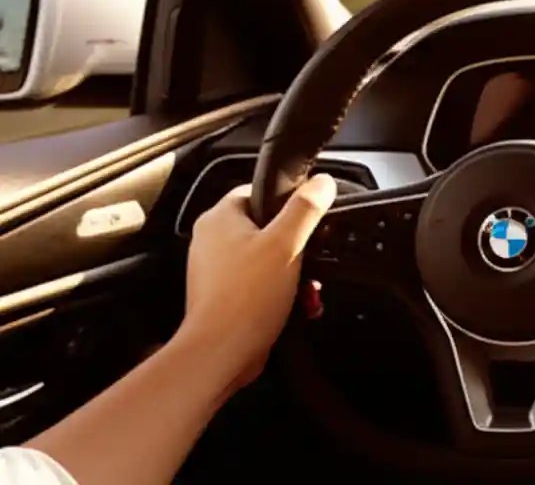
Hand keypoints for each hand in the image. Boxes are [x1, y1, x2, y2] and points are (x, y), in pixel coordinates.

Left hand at [183, 175, 335, 387]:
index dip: (288, 203)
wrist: (221, 352)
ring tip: (307, 290)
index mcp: (220, 218)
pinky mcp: (223, 295)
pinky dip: (279, 292)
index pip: (259, 193)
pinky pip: (259, 283)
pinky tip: (296, 306)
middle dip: (296, 247)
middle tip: (311, 261)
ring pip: (266, 258)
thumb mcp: (287, 244)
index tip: (309, 220)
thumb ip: (306, 209)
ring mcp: (215, 270)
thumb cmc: (247, 297)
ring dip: (293, 273)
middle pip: (266, 228)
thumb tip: (322, 182)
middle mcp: (211, 240)